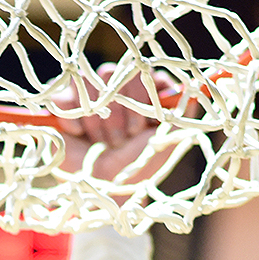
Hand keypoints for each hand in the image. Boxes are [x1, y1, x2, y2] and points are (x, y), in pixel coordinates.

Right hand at [50, 63, 180, 182]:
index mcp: (143, 94)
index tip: (141, 127)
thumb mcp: (166, 140)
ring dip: (97, 119)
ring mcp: (89, 97)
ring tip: (102, 143)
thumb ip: (183, 112)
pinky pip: (63, 96)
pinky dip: (71, 117)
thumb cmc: (137, 167)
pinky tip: (77, 134)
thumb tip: (195, 87)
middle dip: (118, 113)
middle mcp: (117, 90)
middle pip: (112, 73)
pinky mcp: (64, 107)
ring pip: (88, 82)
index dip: (140, 97)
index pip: (142, 70)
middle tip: (121, 141)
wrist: (101, 189)